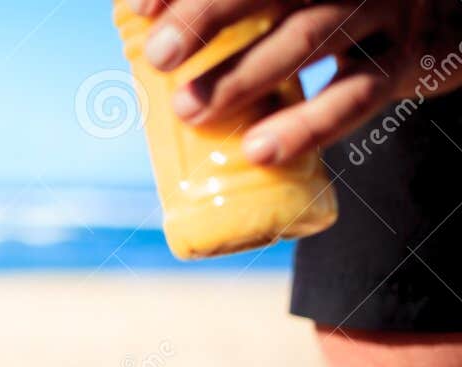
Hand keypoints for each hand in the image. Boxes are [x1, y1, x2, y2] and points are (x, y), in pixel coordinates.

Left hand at [133, 0, 461, 164]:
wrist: (447, 21)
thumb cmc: (341, 5)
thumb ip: (242, 7)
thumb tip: (141, 16)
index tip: (137, 12)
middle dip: (208, 17)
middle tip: (158, 57)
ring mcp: (382, 8)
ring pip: (308, 37)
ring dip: (243, 75)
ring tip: (189, 109)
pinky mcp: (404, 61)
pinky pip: (352, 97)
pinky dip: (303, 127)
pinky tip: (258, 150)